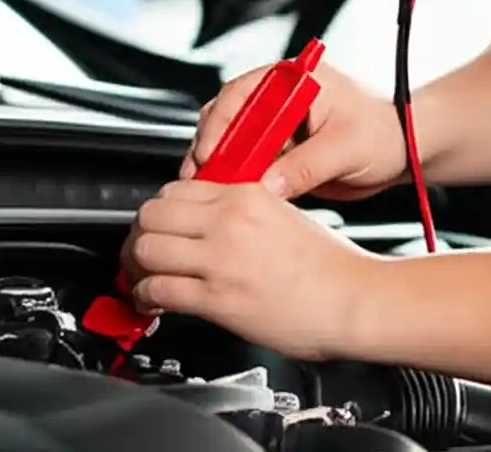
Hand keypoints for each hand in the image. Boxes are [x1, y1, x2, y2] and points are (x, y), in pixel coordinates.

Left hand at [121, 180, 376, 359]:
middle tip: (144, 251)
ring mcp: (221, 259)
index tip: (165, 226)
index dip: (163, 210)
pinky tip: (153, 302)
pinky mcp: (217, 298)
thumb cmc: (332, 266)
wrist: (354, 300)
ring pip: (146, 249)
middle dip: (141, 235)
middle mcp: (229, 220)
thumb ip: (245, 212)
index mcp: (247, 194)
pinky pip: (158, 289)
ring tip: (143, 278)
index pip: (177, 188)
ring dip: (136, 267)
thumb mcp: (286, 215)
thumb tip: (208, 224)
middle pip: (151, 214)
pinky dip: (146, 297)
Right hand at [183, 59, 404, 199]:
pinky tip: (231, 196)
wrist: (405, 152)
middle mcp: (280, 97)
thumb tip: (269, 184)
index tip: (211, 155)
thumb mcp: (347, 148)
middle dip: (212, 149)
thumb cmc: (387, 133)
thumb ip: (306, 166)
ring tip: (212, 193)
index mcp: (295, 79)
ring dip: (220, 167)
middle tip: (203, 180)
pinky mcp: (279, 151)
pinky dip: (236, 180)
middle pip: (227, 117)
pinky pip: (248, 164)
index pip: (242, 94)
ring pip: (232, 142)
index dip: (221, 125)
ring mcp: (278, 124)